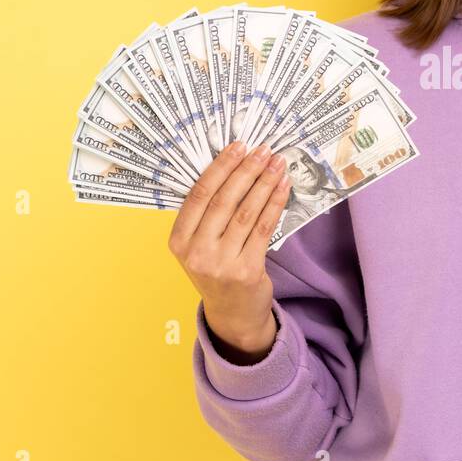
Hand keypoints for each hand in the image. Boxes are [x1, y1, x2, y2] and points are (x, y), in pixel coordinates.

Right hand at [168, 140, 291, 357]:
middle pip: (223, 200)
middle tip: (263, 150)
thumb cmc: (217, 269)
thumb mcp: (200, 244)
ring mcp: (221, 263)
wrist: (232, 314)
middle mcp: (196, 252)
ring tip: (277, 163)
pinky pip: (263, 228)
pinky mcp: (247, 270)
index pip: (199, 195)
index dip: (220, 167)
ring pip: (246, 212)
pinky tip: (283, 187)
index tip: (238, 147)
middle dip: (246, 170)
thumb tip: (234, 165)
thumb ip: (208, 213)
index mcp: (178, 240)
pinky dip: (275, 203)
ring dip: (264, 183)